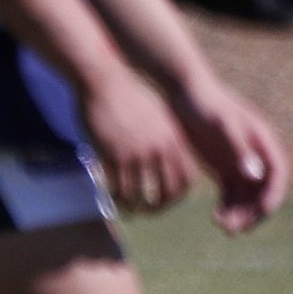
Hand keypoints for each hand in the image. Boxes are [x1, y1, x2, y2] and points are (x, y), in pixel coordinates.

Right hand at [79, 63, 193, 216]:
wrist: (105, 81)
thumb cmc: (128, 96)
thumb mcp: (157, 116)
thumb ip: (165, 137)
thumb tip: (167, 156)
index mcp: (173, 139)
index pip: (186, 178)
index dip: (178, 195)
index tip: (165, 199)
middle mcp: (160, 149)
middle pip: (169, 190)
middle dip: (159, 207)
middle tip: (148, 211)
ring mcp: (137, 153)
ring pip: (142, 193)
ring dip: (136, 207)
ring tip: (128, 209)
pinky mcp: (115, 155)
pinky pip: (119, 187)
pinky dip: (117, 198)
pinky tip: (112, 199)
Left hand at [168, 76, 289, 234]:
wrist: (182, 93)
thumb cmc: (204, 104)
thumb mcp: (221, 124)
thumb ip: (239, 150)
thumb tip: (255, 177)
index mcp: (263, 142)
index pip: (278, 174)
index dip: (274, 195)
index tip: (263, 212)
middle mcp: (255, 155)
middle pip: (263, 191)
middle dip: (253, 211)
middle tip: (235, 228)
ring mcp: (239, 163)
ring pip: (246, 197)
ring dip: (240, 214)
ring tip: (222, 226)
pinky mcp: (223, 169)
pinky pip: (230, 195)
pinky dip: (227, 208)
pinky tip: (216, 218)